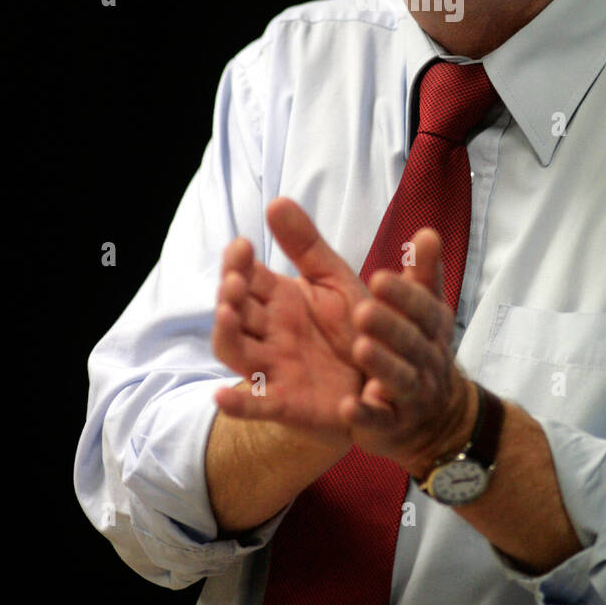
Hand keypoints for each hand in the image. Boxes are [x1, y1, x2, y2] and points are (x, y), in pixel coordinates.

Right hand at [212, 197, 366, 434]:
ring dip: (226, 333)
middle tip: (235, 278)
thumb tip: (276, 200)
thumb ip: (306, 244)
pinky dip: (237, 404)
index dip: (238, 263)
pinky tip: (219, 398)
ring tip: (225, 312)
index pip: (246, 277)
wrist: (386, 378)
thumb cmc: (354, 326)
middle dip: (229, 293)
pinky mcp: (289, 403)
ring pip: (236, 351)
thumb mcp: (334, 279)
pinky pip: (258, 404)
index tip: (241, 245)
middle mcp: (269, 332)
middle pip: (235, 311)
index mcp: (279, 300)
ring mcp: (275, 367)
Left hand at [340, 228, 476, 475]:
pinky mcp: (391, 425)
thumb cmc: (417, 348)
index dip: (404, 293)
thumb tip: (428, 230)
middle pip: (411, 341)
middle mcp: (426, 358)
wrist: (435, 420)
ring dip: (382, 364)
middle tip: (363, 309)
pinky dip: (366, 415)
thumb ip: (419, 272)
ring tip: (360, 348)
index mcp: (431, 326)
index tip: (379, 277)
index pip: (424, 306)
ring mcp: (411, 394)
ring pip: (399, 378)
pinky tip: (347, 407)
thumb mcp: (422, 310)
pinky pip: (380, 420)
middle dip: (390, 325)